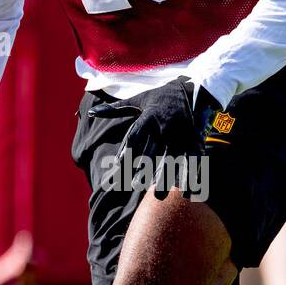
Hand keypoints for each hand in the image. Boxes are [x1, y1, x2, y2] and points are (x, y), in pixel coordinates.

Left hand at [95, 77, 221, 200]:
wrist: (193, 88)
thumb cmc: (159, 96)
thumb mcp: (137, 100)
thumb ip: (115, 110)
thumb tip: (91, 112)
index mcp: (149, 116)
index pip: (135, 135)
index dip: (126, 150)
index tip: (118, 165)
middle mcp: (164, 126)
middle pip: (153, 151)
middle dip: (145, 169)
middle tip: (136, 186)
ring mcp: (181, 135)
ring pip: (172, 159)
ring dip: (166, 178)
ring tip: (158, 196)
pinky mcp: (194, 140)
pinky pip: (192, 161)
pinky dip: (190, 176)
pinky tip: (187, 192)